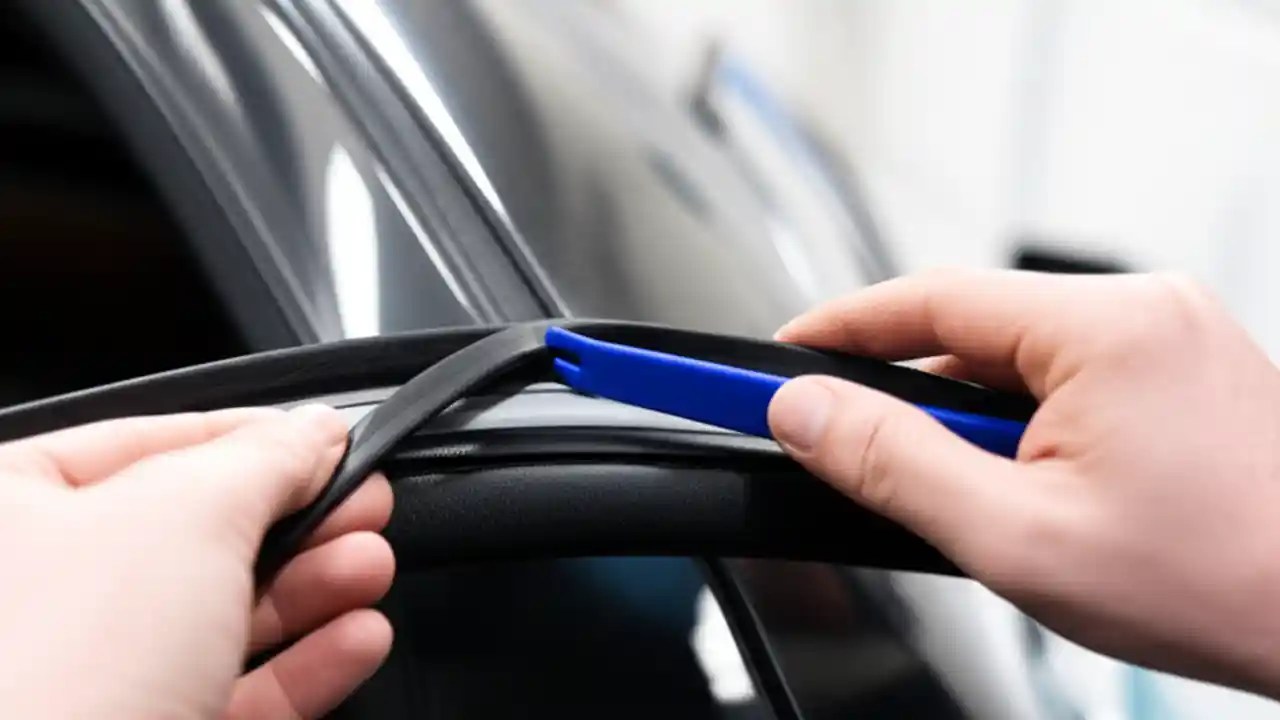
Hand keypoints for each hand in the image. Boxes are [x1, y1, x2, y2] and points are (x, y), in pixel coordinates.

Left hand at [0, 405, 394, 718]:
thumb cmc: (60, 668)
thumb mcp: (188, 513)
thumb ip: (264, 458)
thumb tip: (314, 431)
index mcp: (11, 507)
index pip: (154, 442)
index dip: (256, 437)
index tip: (332, 440)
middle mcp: (40, 592)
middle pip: (201, 533)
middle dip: (301, 519)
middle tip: (366, 503)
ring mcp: (89, 677)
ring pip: (221, 615)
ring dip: (313, 588)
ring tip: (372, 567)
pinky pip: (233, 690)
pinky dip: (302, 666)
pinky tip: (357, 638)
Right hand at [768, 269, 1279, 696]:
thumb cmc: (1219, 583)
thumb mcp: (1016, 536)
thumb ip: (892, 464)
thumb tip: (805, 412)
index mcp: (1108, 328)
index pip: (930, 298)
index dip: (839, 327)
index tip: (779, 355)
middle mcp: (1147, 312)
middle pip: (973, 334)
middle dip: (911, 398)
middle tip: (863, 458)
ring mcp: (1173, 339)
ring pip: (1020, 363)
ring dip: (975, 424)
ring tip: (988, 507)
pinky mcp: (1184, 372)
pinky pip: (1068, 380)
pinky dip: (1026, 428)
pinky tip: (1033, 492)